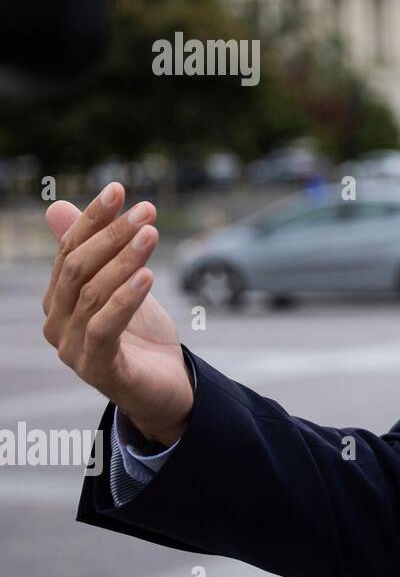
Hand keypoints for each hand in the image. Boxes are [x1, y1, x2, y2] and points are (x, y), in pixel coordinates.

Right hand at [42, 181, 192, 445]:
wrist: (164, 388)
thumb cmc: (140, 334)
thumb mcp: (120, 285)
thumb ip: (95, 252)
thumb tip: (57, 206)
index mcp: (58, 300)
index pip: (70, 250)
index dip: (92, 219)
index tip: (118, 188)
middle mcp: (57, 323)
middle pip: (78, 268)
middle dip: (112, 234)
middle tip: (146, 209)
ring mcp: (73, 348)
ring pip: (93, 294)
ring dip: (124, 260)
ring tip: (151, 234)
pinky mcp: (97, 368)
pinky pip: (105, 327)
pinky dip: (126, 298)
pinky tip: (148, 274)